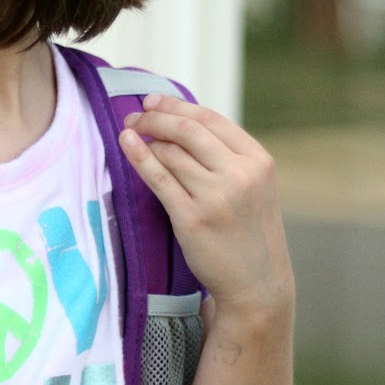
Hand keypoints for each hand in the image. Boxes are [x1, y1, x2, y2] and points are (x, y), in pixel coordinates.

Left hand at [119, 94, 293, 319]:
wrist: (256, 282)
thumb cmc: (248, 230)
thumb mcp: (253, 185)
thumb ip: (226, 155)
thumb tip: (179, 121)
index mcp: (258, 160)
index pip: (210, 120)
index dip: (176, 107)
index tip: (152, 102)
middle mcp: (240, 174)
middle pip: (187, 131)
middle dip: (155, 118)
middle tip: (134, 115)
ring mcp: (216, 197)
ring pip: (171, 153)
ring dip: (147, 140)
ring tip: (131, 135)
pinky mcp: (192, 218)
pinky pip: (158, 178)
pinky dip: (139, 157)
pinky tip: (126, 143)